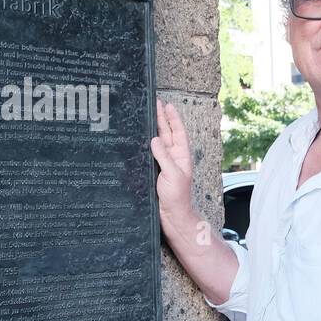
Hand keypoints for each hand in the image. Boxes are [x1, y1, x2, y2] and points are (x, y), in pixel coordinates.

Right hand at [151, 99, 194, 224]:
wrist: (172, 216)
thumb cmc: (177, 197)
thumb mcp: (172, 174)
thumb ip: (164, 156)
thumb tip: (155, 139)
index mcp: (181, 155)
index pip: (178, 131)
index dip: (172, 118)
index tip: (167, 105)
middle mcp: (173, 157)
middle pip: (166, 133)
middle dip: (161, 118)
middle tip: (154, 104)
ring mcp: (163, 164)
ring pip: (157, 142)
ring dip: (152, 130)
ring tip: (146, 116)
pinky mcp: (154, 172)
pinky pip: (149, 155)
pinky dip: (144, 145)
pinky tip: (139, 139)